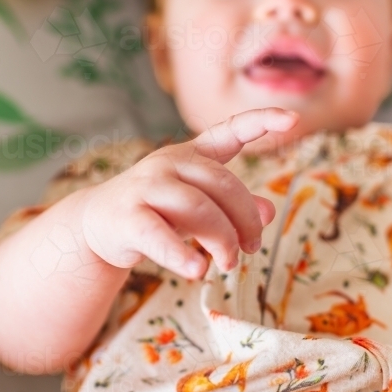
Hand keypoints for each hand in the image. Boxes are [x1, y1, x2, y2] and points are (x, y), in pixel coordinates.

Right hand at [79, 107, 298, 278]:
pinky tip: (197, 271)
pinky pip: (160, 236)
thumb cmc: (156, 212)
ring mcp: (147, 188)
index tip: (294, 120)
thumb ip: (233, 207)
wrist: (97, 225)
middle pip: (223, 185)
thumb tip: (270, 212)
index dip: (261, 122)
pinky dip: (181, 255)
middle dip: (245, 220)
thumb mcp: (199, 207)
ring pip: (198, 208)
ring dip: (222, 240)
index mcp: (189, 154)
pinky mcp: (129, 217)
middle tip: (252, 248)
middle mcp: (168, 163)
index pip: (229, 131)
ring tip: (227, 264)